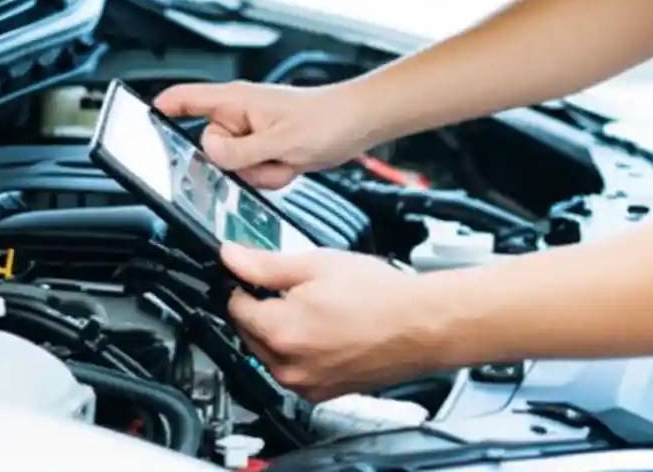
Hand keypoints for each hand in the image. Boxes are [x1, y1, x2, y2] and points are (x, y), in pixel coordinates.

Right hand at [154, 81, 370, 188]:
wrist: (359, 124)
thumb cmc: (327, 119)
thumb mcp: (278, 142)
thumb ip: (238, 152)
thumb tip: (208, 154)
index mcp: (235, 102)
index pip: (184, 99)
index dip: (160, 111)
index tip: (140, 123)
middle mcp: (241, 116)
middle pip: (208, 148)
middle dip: (235, 164)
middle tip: (264, 157)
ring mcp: (254, 133)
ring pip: (234, 167)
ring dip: (260, 172)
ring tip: (284, 159)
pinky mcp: (268, 148)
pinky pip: (255, 173)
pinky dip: (272, 175)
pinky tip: (290, 165)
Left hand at [221, 244, 448, 401]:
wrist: (421, 326)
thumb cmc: (380, 296)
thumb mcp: (317, 265)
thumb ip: (266, 264)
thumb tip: (231, 257)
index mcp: (281, 331)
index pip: (235, 308)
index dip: (244, 286)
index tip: (254, 277)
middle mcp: (287, 366)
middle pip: (249, 334)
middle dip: (262, 310)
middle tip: (292, 290)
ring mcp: (305, 384)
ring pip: (270, 355)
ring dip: (279, 333)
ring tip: (315, 311)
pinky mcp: (322, 395)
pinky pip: (293, 371)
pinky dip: (299, 353)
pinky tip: (325, 333)